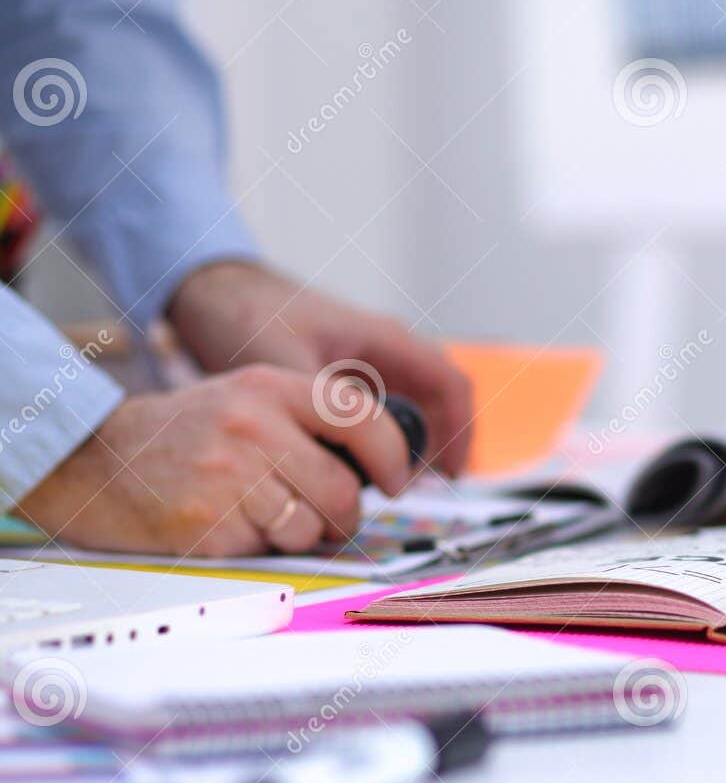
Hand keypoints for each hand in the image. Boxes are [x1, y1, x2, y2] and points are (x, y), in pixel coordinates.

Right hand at [14, 367, 410, 556]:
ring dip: (298, 536)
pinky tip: (226, 525)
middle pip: (344, 491)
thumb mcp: (244, 401)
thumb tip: (380, 470)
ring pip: (313, 528)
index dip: (392, 457)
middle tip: (318, 516)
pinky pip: (269, 550)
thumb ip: (307, 424)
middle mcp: (252, 424)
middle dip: (341, 516)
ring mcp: (230, 474)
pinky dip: (258, 548)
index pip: (361, 416)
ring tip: (256, 514)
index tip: (395, 482)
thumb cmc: (182, 438)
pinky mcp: (210, 522)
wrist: (90, 461)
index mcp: (268, 387)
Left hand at [166, 261, 474, 473]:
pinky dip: (381, 445)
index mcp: (384, 338)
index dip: (458, 431)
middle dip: (439, 447)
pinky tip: (359, 472)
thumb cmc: (245, 314)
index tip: (446, 474)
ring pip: (413, 410)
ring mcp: (368, 363)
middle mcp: (385, 350)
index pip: (450, 384)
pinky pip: (382, 415)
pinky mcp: (346, 379)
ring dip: (412, 448)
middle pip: (439, 401)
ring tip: (392, 488)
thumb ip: (319, 406)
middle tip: (418, 491)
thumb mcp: (283, 362)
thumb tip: (350, 456)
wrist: (210, 291)